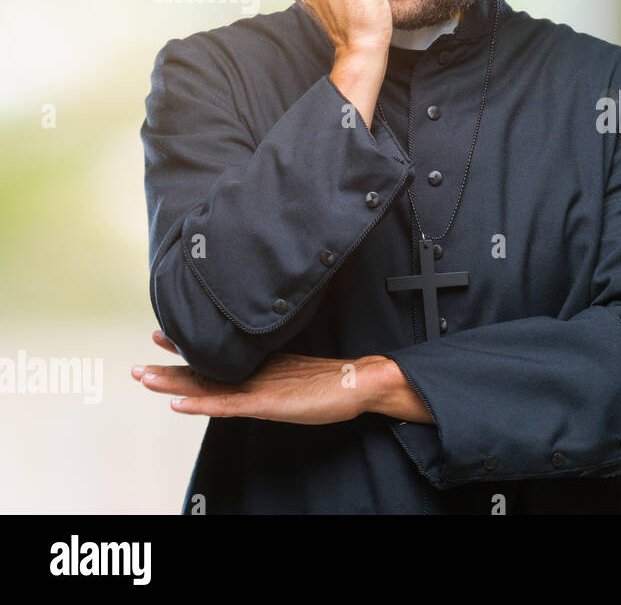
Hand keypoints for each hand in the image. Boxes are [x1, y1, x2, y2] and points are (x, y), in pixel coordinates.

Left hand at [132, 330, 389, 424]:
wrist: (360, 381)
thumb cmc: (335, 382)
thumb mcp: (299, 379)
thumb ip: (279, 376)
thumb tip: (270, 376)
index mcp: (261, 366)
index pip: (218, 360)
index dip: (187, 351)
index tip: (161, 336)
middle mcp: (255, 373)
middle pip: (205, 372)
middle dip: (169, 368)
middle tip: (137, 366)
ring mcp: (258, 387)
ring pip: (208, 386)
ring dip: (174, 383)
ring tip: (143, 378)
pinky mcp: (266, 403)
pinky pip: (226, 405)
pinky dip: (200, 404)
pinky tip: (178, 403)